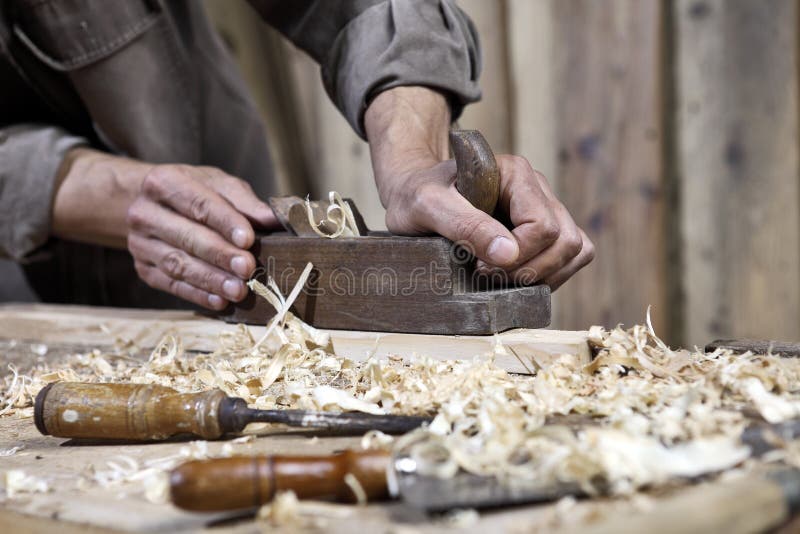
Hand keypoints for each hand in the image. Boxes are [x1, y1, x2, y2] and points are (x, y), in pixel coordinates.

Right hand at [126, 165, 279, 309]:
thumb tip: (277, 219)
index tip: (248, 239)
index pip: (199, 204)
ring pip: (178, 264)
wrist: (151, 205)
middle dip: (220, 255)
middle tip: (247, 268)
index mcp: (164, 182)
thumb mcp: (219, 186)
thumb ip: (246, 203)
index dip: (225, 222)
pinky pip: (171, 284)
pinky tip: (220, 301)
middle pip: (187, 237)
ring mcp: (140, 243)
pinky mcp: (144, 268)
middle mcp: (145, 213)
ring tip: (239, 290)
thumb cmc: (194, 193)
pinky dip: (197, 294)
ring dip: (211, 280)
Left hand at [365, 86, 592, 289]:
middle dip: (531, 270)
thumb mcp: (427, 205)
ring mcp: (545, 208)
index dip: (517, 256)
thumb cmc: (416, 195)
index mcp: (514, 174)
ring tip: (503, 279)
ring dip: (545, 275)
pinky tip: (517, 279)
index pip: (542, 226)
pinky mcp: (545, 230)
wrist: (412, 194)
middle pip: (566, 241)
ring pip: (576, 249)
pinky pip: (573, 256)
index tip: (479, 265)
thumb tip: (508, 253)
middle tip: (488, 275)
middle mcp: (537, 189)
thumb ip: (466, 225)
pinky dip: (553, 275)